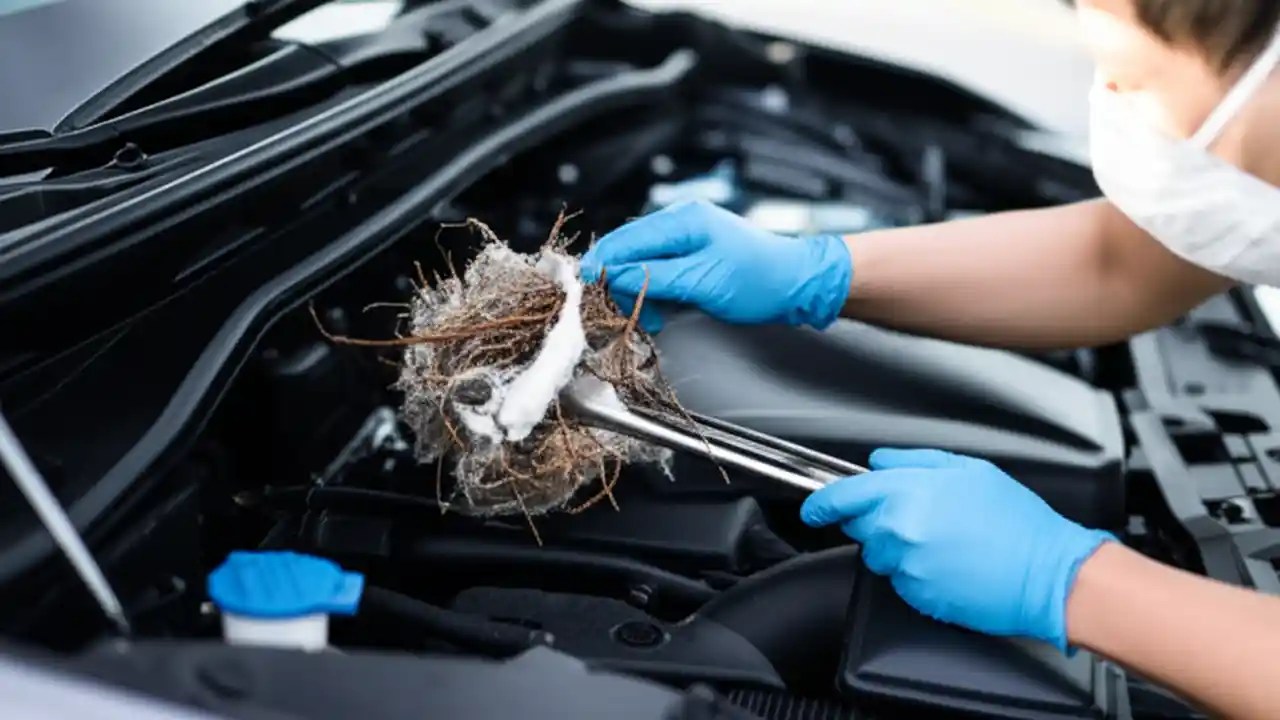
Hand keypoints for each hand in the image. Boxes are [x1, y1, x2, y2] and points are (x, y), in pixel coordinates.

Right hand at [579, 200, 852, 332]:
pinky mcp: (692, 256)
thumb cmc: (760, 281)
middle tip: (628, 316)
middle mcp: (679, 223)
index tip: (584, 296)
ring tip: (654, 318)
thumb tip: (609, 276)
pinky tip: (664, 311)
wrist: (799, 284)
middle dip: (620, 286)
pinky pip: (657, 272)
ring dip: (638, 294)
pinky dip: (654, 294)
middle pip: (626, 253)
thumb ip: (651, 277)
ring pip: (639, 266)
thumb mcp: (700, 282)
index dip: (599, 268)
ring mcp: (686, 238)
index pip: (622, 241)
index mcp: (681, 221)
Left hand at [801, 448, 1113, 651]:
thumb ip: (915, 461)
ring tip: (943, 542)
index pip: (844, 496)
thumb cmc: (1018, 522)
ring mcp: (907, 567)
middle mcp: (900, 530)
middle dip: (877, 521)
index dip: (823, 502)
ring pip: (879, 556)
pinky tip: (949, 564)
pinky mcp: (918, 597)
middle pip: (859, 526)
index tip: (813, 508)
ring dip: (897, 548)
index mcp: (909, 493)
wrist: (1049, 574)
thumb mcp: (970, 470)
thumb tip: (878, 461)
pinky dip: (916, 573)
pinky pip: (900, 581)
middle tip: (919, 518)